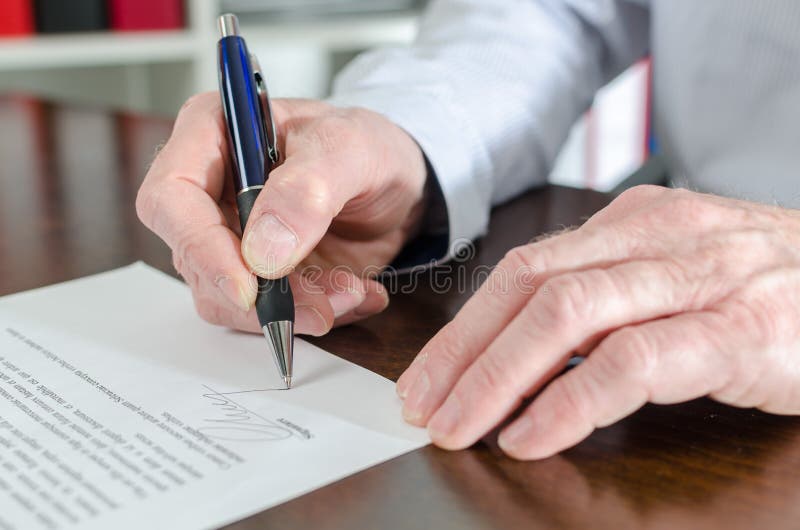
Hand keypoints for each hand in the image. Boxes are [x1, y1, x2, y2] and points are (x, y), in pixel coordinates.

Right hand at [137, 93, 426, 334]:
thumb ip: (308, 191)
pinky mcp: (256, 275)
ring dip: (293, 310)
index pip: (171, 197)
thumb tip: (262, 252)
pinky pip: (265, 313)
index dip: (201, 247)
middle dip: (262, 295)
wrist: (397, 181)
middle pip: (196, 260)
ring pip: (229, 298)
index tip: (250, 286)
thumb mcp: (349, 149)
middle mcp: (207, 190)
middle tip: (326, 304)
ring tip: (353, 291)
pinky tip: (355, 293)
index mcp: (210, 135)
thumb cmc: (365, 146)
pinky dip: (312, 313)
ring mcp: (229, 237)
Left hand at [396, 185, 799, 458]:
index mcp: (633, 223)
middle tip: (423, 407)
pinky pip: (631, 363)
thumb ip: (605, 304)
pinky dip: (571, 402)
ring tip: (460, 426)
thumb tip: (522, 359)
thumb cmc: (766, 289)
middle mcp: (656, 238)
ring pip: (567, 314)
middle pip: (529, 286)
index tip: (425, 377)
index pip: (522, 268)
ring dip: (498, 377)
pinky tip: (533, 435)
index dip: (463, 327)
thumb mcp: (675, 277)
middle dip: (464, 352)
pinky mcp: (738, 329)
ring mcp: (697, 279)